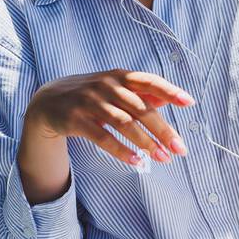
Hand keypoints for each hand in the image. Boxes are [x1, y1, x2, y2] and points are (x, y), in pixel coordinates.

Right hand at [26, 70, 193, 165]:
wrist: (48, 102)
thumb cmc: (92, 95)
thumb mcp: (115, 88)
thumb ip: (142, 93)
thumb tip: (171, 97)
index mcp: (120, 76)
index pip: (150, 81)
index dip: (170, 91)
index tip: (190, 103)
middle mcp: (106, 85)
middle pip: (141, 109)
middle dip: (163, 131)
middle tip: (180, 149)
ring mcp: (90, 101)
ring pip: (124, 124)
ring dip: (146, 143)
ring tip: (163, 159)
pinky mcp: (76, 119)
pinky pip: (102, 137)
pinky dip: (121, 150)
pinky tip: (136, 161)